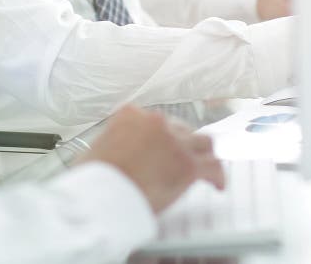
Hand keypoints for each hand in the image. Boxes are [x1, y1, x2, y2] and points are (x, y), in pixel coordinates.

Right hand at [80, 105, 223, 212]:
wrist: (101, 194)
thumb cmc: (94, 178)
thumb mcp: (97, 148)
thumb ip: (114, 142)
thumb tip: (117, 153)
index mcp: (132, 114)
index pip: (156, 121)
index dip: (164, 137)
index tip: (164, 147)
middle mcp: (156, 121)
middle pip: (182, 129)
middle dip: (184, 145)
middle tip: (184, 160)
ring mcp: (174, 141)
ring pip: (203, 143)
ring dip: (203, 155)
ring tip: (206, 169)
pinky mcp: (188, 164)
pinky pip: (213, 167)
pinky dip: (216, 176)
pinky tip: (216, 185)